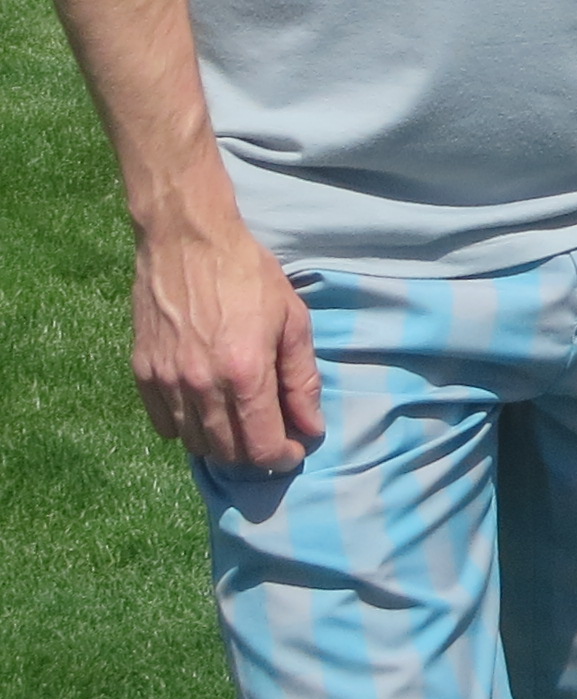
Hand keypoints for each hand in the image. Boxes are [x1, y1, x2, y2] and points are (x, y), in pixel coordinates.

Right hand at [131, 203, 321, 472]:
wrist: (188, 241)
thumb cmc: (249, 274)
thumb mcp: (292, 320)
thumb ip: (301, 379)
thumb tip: (311, 428)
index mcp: (245, 374)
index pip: (261, 446)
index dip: (281, 458)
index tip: (293, 450)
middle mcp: (202, 387)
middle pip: (227, 452)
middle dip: (254, 454)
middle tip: (271, 437)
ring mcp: (167, 383)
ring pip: (194, 443)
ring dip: (221, 445)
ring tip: (242, 424)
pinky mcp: (143, 374)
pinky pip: (164, 425)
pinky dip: (188, 429)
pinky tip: (206, 411)